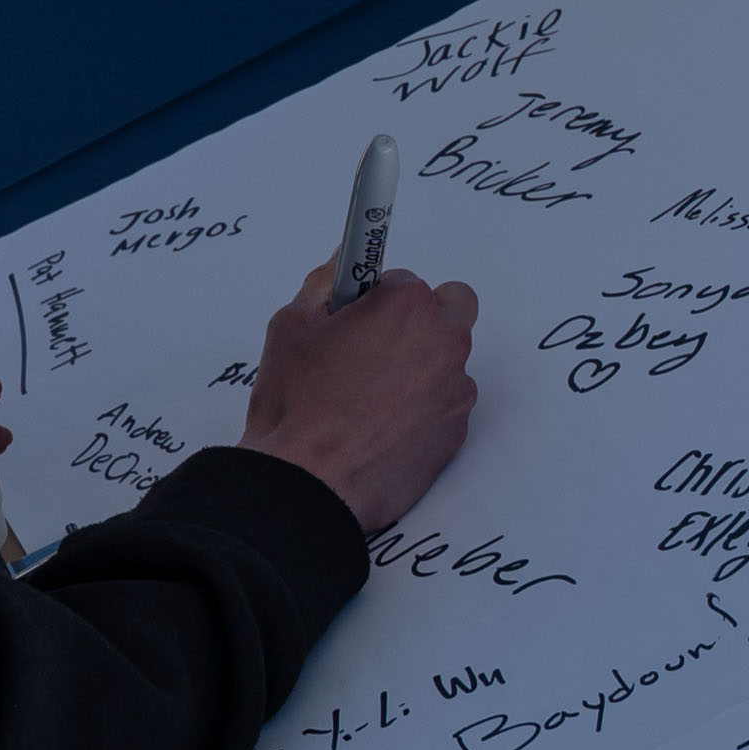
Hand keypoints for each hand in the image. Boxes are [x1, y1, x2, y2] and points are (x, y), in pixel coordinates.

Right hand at [239, 257, 478, 536]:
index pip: (403, 280)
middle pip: (449, 308)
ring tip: (369, 397)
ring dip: (421, 366)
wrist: (309, 484)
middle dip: (419, 319)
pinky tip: (380, 426)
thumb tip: (342, 265)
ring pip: (447, 360)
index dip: (373, 300)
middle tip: (376, 346)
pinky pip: (445, 404)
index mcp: (407, 307)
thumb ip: (324, 284)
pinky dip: (422, 408)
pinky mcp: (456, 432)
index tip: (358, 315)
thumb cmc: (298, 407)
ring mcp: (455, 390)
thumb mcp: (292, 327)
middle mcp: (443, 343)